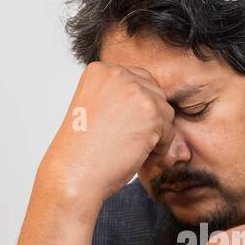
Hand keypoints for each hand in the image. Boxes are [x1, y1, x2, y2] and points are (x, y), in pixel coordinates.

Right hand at [37, 62, 175, 216]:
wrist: (74, 173)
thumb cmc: (81, 150)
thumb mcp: (95, 107)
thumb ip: (118, 95)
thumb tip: (150, 97)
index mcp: (100, 70)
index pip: (137, 80)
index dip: (136, 108)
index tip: (125, 127)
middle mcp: (118, 74)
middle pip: (154, 93)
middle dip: (149, 119)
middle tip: (132, 141)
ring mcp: (136, 92)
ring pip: (164, 112)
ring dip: (156, 134)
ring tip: (135, 150)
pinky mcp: (152, 113)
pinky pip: (169, 130)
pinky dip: (159, 148)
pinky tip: (141, 158)